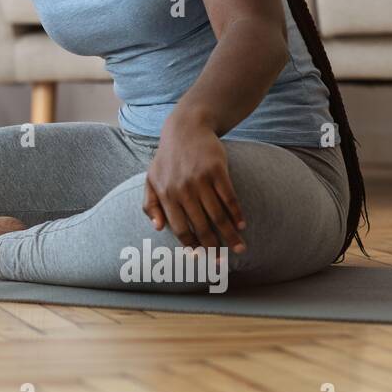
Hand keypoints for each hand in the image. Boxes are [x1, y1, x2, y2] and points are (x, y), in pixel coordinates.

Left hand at [142, 116, 246, 254]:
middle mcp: (182, 189)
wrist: (185, 128)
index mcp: (165, 194)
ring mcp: (200, 179)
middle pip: (201, 226)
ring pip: (218, 215)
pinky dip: (237, 213)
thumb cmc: (167, 159)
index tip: (200, 257)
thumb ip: (149, 204)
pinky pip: (229, 197)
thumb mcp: (151, 179)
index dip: (191, 245)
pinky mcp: (217, 170)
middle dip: (214, 247)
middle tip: (222, 263)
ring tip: (240, 248)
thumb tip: (157, 227)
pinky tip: (242, 225)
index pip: (179, 228)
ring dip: (230, 235)